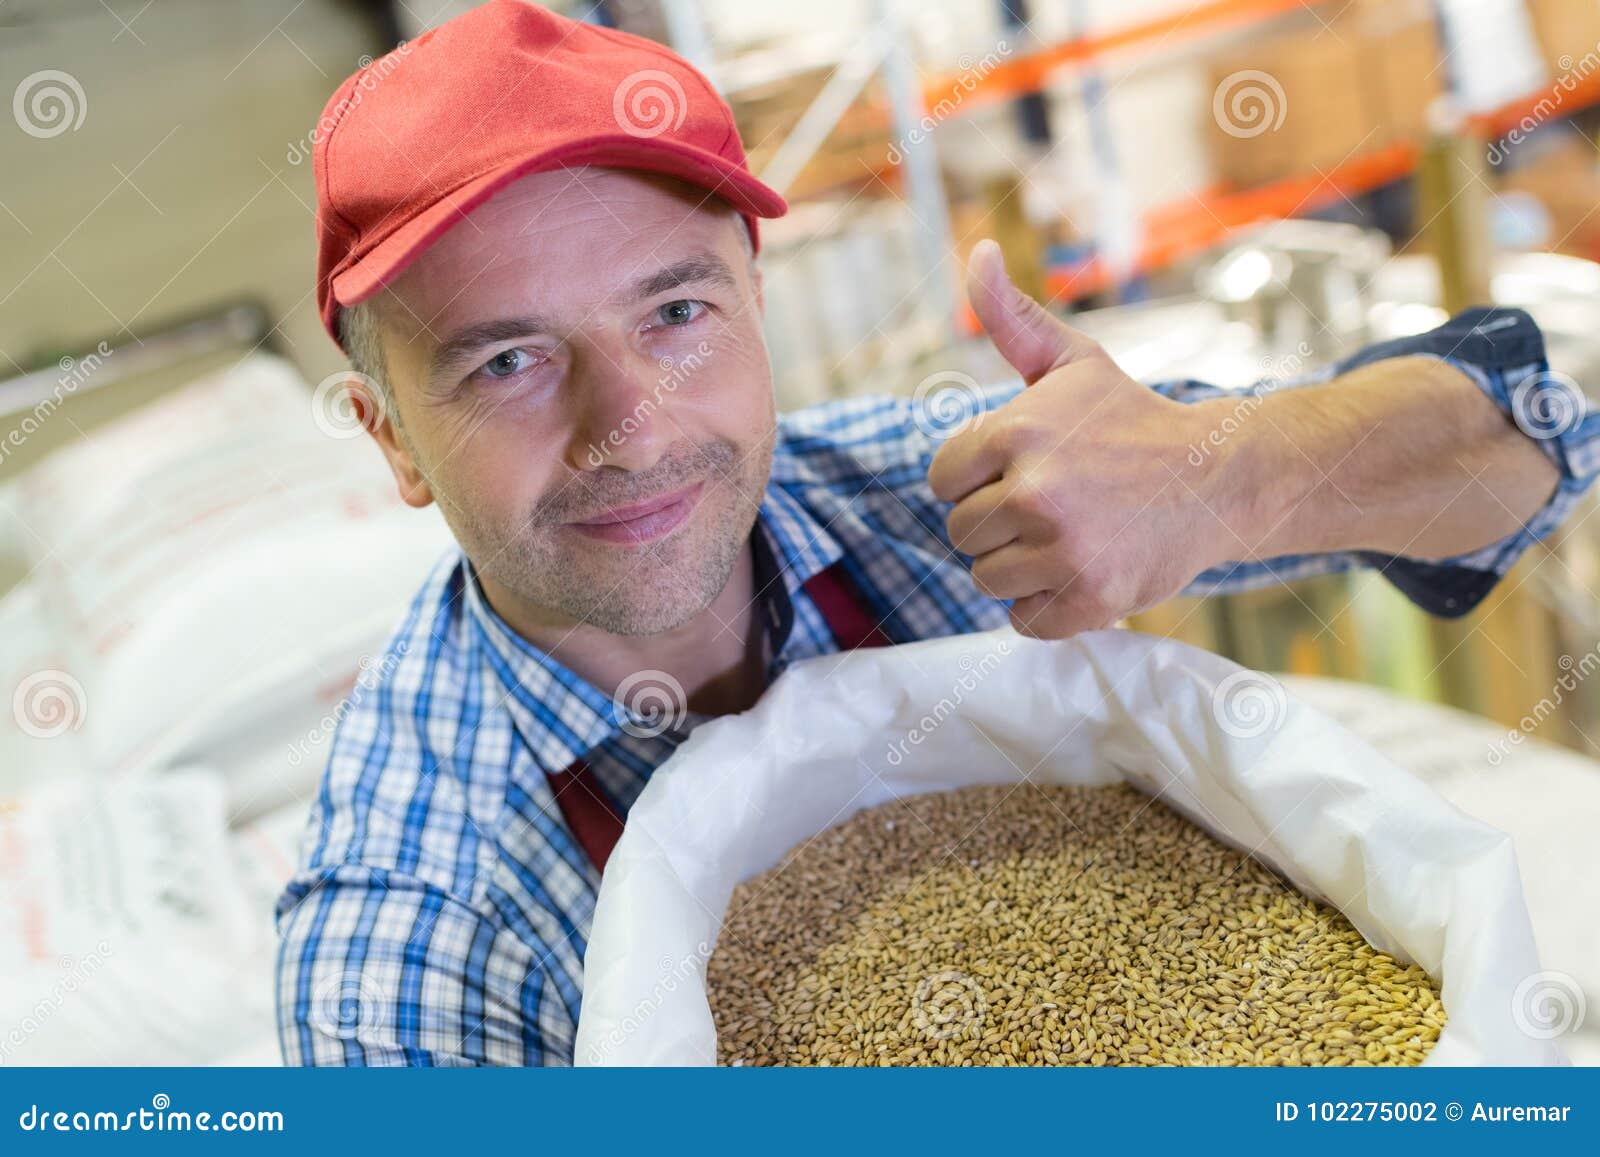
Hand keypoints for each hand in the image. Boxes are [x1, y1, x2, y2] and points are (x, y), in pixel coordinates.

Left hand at [927, 240, 1247, 638]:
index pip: (943, 481)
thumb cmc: (1133, 422)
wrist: (1219, 480)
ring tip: (1067, 536)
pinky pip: (1021, 619)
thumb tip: (975, 255)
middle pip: (961, 533)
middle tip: (1053, 506)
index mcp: (1018, 431)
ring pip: (985, 578)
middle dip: (996, 523)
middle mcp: (1035, 491)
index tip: (1019, 472)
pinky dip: (1044, 606)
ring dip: (1018, 566)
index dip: (975, 480)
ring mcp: (1062, 550)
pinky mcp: (1088, 599)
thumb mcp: (1073, 362)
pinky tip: (1080, 570)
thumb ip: (1011, 319)